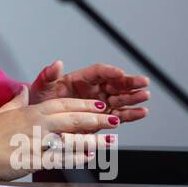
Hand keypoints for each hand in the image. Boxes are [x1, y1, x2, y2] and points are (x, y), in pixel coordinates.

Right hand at [0, 85, 119, 180]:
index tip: (99, 107)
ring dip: (94, 140)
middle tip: (114, 120)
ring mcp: (37, 142)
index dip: (84, 106)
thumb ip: (18, 100)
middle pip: (74, 119)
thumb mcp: (4, 110)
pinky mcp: (34, 159)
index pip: (64, 105)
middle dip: (97, 120)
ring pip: (72, 139)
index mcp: (32, 112)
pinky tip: (88, 158)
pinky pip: (60, 159)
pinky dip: (76, 158)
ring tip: (110, 141)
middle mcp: (38, 124)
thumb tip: (24, 89)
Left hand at [28, 60, 149, 123]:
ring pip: (120, 99)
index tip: (119, 73)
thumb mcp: (42, 88)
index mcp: (80, 79)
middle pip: (115, 83)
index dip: (109, 72)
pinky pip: (120, 115)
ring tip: (145, 96)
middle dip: (129, 83)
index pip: (98, 72)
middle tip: (143, 82)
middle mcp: (93, 90)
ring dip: (133, 97)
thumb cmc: (42, 101)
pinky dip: (131, 114)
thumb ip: (49, 76)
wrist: (42, 122)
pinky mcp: (103, 119)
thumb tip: (56, 64)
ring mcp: (100, 104)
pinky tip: (142, 112)